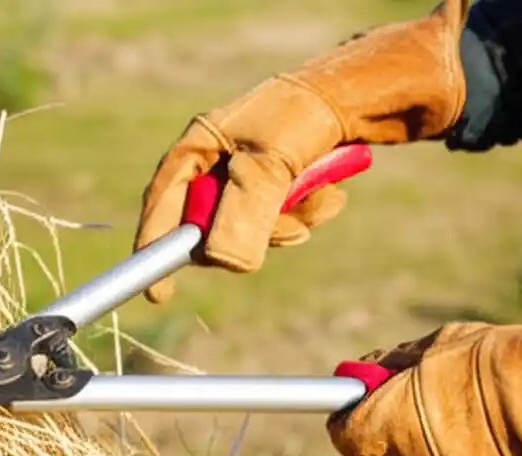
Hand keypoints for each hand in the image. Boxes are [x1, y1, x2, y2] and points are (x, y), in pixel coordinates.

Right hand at [134, 0, 470, 303]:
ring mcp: (248, 175)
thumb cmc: (305, 115)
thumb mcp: (270, 165)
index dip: (157, 248)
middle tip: (282, 227)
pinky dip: (306, 214)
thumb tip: (225, 264)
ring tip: (315, 199)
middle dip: (251, 234)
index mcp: (199, 148)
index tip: (158, 293)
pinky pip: (281, 220)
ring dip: (288, 224)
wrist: (364, 95)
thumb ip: (244, 215)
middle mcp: (217, 163)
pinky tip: (328, 194)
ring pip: (252, 230)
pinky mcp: (279, 183)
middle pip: (211, 226)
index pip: (164, 204)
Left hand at [327, 316, 521, 455]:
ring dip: (432, 429)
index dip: (348, 413)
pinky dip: (467, 444)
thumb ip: (392, 364)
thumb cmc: (492, 362)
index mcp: (388, 424)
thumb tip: (364, 370)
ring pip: (424, 453)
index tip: (360, 393)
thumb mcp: (434, 347)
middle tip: (421, 386)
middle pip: (385, 443)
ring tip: (470, 398)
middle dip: (394, 416)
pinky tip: (495, 420)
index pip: (344, 434)